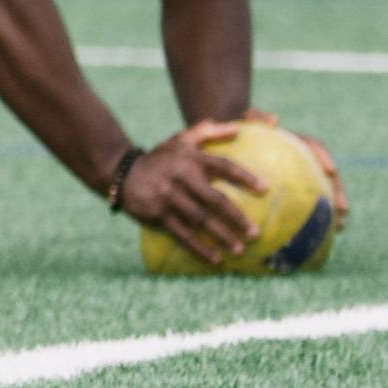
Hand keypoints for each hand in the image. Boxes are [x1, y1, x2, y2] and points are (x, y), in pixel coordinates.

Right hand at [113, 129, 267, 260]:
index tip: (265, 189)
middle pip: (214, 200)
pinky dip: (199, 248)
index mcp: (191, 160)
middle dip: (236, 218)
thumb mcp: (181, 139)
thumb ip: (209, 130)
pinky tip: (215, 259)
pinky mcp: (157, 215)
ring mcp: (169, 198)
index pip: (223, 167)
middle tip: (255, 233)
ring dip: (221, 236)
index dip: (244, 177)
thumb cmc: (160, 157)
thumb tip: (238, 128)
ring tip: (239, 250)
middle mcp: (181, 178)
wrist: (122, 172)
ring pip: (200, 220)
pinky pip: (182, 234)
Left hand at [211, 109, 347, 222]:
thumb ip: (255, 118)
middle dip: (337, 192)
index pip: (312, 146)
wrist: (227, 137)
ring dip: (330, 210)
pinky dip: (306, 221)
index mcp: (290, 142)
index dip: (324, 157)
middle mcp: (298, 159)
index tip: (331, 172)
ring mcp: (295, 174)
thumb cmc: (234, 129)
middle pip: (324, 175)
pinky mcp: (289, 189)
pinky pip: (300, 206)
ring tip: (338, 228)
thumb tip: (273, 118)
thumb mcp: (243, 122)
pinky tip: (309, 239)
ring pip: (319, 193)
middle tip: (342, 210)